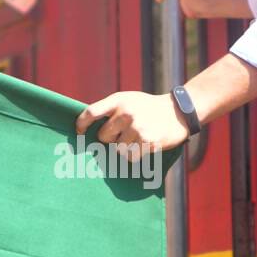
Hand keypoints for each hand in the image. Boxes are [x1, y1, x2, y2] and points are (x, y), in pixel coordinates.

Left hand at [75, 91, 189, 158]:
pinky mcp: (147, 141)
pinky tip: (145, 146)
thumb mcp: (129, 100)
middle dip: (110, 138)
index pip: (91, 112)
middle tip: (123, 134)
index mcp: (119, 100)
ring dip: (125, 147)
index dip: (81, 124)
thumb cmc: (148, 107)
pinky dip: (135, 155)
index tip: (79, 132)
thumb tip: (88, 128)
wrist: (178, 112)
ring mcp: (137, 127)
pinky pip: (130, 157)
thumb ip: (111, 110)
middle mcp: (126, 112)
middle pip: (103, 136)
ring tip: (138, 138)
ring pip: (117, 149)